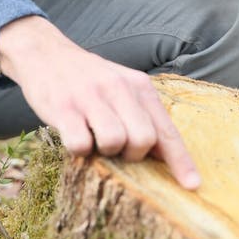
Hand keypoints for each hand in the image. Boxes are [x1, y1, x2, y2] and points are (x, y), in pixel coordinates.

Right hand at [0, 15, 199, 189]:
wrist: (46, 53)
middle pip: (144, 139)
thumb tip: (163, 155)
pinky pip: (81, 144)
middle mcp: (119, 88)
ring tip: (94, 139)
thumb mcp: (122, 86)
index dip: (180, 161)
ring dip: (105, 151)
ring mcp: (90, 97)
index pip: (165, 129)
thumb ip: (142, 114)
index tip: (192, 185)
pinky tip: (74, 136)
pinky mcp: (64, 107)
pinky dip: (79, 150)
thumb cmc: (89, 79)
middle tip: (117, 149)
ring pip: (115, 142)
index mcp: (139, 85)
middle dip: (133, 155)